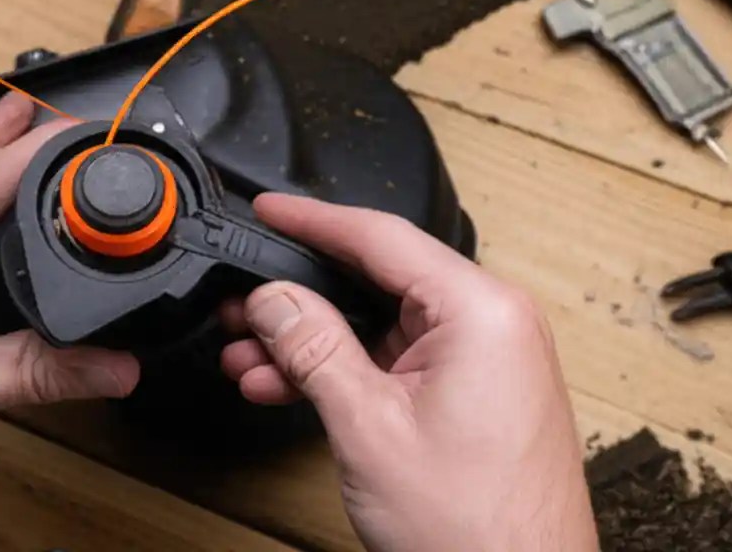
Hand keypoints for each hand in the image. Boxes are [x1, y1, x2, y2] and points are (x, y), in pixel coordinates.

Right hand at [219, 195, 596, 551]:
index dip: (312, 221)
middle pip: (376, 280)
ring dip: (313, 342)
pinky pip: (396, 359)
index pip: (381, 236)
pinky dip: (345, 370)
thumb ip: (314, 348)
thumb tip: (273, 298)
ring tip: (250, 360)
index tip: (267, 211)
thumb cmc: (474, 528)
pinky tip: (290, 387)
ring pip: (379, 324)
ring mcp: (485, 359)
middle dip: (299, 297)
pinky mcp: (474, 392)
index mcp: (481, 311)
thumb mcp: (368, 426)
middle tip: (240, 306)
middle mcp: (492, 323)